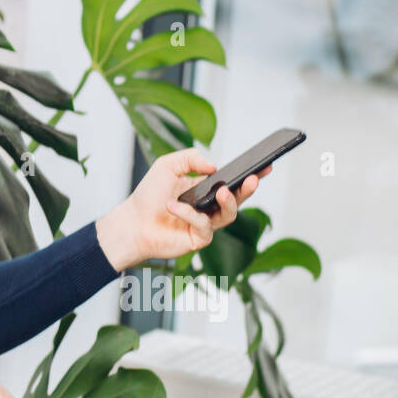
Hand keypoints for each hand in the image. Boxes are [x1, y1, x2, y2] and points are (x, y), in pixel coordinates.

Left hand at [96, 148, 270, 271]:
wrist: (132, 221)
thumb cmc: (149, 194)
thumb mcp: (167, 165)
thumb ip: (190, 157)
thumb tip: (213, 166)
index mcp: (204, 189)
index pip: (231, 181)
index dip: (249, 175)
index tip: (264, 166)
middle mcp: (208, 207)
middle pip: (237, 199)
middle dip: (248, 189)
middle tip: (253, 178)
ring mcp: (205, 224)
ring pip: (228, 215)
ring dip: (228, 202)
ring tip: (222, 190)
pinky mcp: (198, 239)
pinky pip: (203, 225)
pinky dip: (190, 214)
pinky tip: (174, 206)